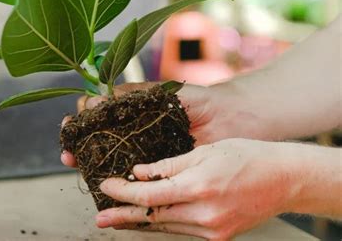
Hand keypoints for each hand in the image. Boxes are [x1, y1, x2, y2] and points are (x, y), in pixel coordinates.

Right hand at [61, 82, 240, 166]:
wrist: (234, 119)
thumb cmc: (202, 101)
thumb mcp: (164, 92)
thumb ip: (134, 92)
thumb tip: (98, 97)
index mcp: (135, 116)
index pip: (99, 119)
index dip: (81, 122)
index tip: (71, 123)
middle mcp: (136, 137)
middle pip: (98, 143)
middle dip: (78, 146)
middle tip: (68, 149)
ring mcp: (147, 156)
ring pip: (111, 163)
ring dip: (89, 164)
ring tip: (75, 162)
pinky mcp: (162, 174)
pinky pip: (136, 180)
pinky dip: (118, 182)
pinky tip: (102, 181)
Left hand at [95, 139, 301, 239]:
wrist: (284, 179)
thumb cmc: (246, 156)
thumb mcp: (204, 152)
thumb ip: (169, 166)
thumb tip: (139, 173)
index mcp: (199, 187)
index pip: (150, 195)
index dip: (124, 192)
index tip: (106, 185)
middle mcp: (204, 214)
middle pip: (153, 217)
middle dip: (123, 217)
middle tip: (100, 218)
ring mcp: (212, 230)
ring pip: (166, 226)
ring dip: (141, 222)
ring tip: (118, 219)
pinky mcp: (218, 236)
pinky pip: (182, 229)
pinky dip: (163, 223)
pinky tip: (150, 218)